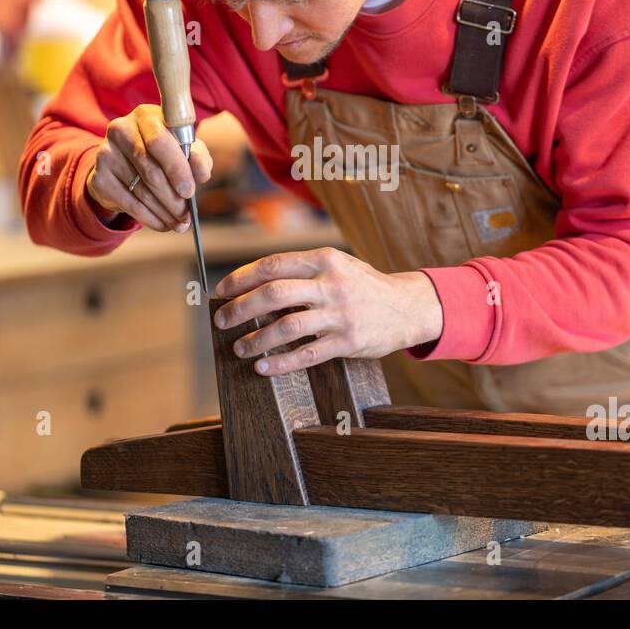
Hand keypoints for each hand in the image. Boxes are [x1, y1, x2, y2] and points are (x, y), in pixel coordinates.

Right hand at [86, 104, 211, 231]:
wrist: (124, 165)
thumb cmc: (162, 153)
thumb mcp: (183, 149)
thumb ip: (197, 157)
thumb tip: (202, 174)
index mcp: (146, 116)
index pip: (160, 140)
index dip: (176, 168)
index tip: (189, 191)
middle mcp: (121, 130)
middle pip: (150, 170)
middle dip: (173, 198)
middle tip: (187, 216)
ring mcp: (106, 153)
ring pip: (141, 190)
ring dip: (164, 212)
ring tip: (180, 224)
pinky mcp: (99, 177)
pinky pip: (128, 203)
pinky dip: (149, 218)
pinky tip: (163, 224)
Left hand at [212, 247, 443, 374]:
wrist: (408, 307)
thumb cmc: (364, 286)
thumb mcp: (338, 265)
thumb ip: (303, 272)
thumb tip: (255, 285)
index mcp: (324, 260)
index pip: (272, 266)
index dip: (241, 279)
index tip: (221, 291)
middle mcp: (331, 284)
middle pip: (273, 294)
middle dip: (240, 308)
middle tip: (222, 320)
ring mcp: (340, 314)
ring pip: (287, 327)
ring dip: (257, 340)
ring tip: (240, 348)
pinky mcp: (348, 341)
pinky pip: (307, 354)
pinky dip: (280, 363)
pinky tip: (263, 368)